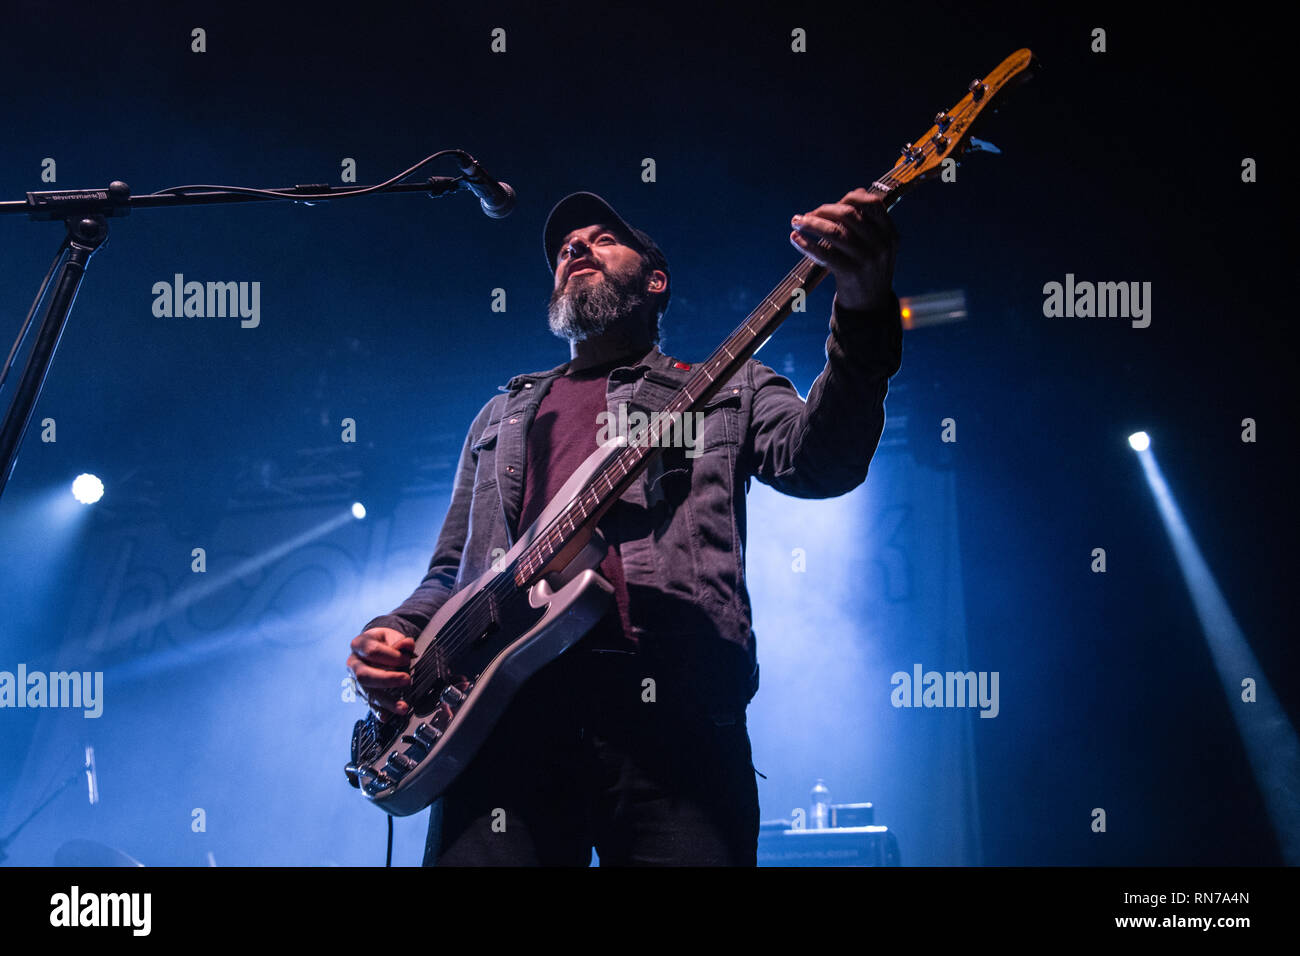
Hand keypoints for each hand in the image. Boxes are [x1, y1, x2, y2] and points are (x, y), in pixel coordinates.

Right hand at [347, 627, 414, 721]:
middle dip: (387, 679)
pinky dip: (378, 711)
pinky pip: (368, 703)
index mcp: (359, 645)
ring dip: (386, 701)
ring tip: (403, 707)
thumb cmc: (383, 642)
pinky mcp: (362, 692)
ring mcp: (355, 680)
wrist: (374, 646)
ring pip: (367, 692)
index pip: (372, 651)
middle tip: (406, 679)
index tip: (406, 659)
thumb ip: (399, 641)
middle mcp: (353, 664)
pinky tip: (386, 717)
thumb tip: (407, 644)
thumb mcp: (391, 636)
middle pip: (364, 674)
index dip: (391, 656)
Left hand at [789, 188, 898, 311]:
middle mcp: (881, 244)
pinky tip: (796, 239)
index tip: (831, 205)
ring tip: (796, 222)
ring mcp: (866, 259)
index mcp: (889, 234)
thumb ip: (868, 222)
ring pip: (834, 232)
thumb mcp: (878, 246)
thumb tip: (855, 192)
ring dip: (811, 223)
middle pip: (848, 215)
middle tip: (806, 215)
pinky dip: (806, 244)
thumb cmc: (869, 271)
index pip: (872, 204)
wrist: (871, 308)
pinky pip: (824, 253)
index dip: (849, 198)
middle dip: (823, 210)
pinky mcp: (850, 273)